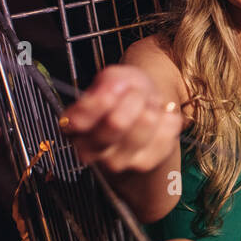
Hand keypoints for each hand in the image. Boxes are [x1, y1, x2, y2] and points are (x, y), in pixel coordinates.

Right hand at [59, 64, 182, 173]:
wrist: (147, 109)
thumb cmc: (124, 94)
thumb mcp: (114, 77)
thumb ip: (109, 81)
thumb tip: (113, 90)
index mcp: (73, 125)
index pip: (79, 120)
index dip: (101, 101)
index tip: (115, 87)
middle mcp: (89, 150)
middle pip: (117, 123)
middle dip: (133, 99)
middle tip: (135, 94)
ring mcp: (116, 161)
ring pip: (146, 124)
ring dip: (152, 108)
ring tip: (146, 107)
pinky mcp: (145, 163)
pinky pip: (166, 132)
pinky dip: (167, 118)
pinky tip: (158, 120)